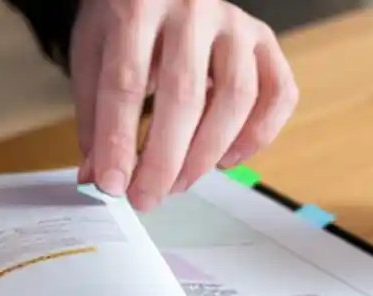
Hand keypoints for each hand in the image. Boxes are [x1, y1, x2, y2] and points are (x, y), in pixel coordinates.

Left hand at [70, 0, 298, 210]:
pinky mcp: (264, 40)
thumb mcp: (94, 58)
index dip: (119, 140)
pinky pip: (278, 94)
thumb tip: (100, 179)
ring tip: (179, 184)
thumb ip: (95, 117)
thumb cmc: (126, 25)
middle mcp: (192, 9)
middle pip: (184, 94)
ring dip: (207, 154)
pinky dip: (257, 136)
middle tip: (146, 198)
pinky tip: (225, 159)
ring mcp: (235, 23)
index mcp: (137, 7)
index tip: (112, 185)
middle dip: (164, 160)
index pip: (127, 82)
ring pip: (237, 97)